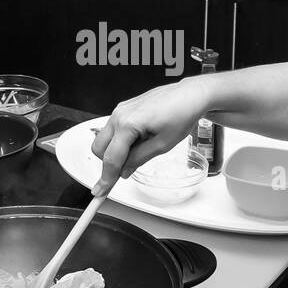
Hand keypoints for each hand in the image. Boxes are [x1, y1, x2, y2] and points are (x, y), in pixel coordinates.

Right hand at [90, 78, 210, 195]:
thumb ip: (138, 160)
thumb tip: (124, 171)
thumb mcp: (162, 145)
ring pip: (104, 139)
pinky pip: (113, 130)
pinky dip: (120, 141)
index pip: (111, 158)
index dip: (106, 179)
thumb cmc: (181, 114)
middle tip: (126, 170)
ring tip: (141, 149)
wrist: (189, 95)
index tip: (101, 191)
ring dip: (115, 151)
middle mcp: (119, 115)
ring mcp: (120, 110)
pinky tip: (140, 140)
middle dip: (108, 163)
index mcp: (128, 124)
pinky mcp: (124, 108)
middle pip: (99, 149)